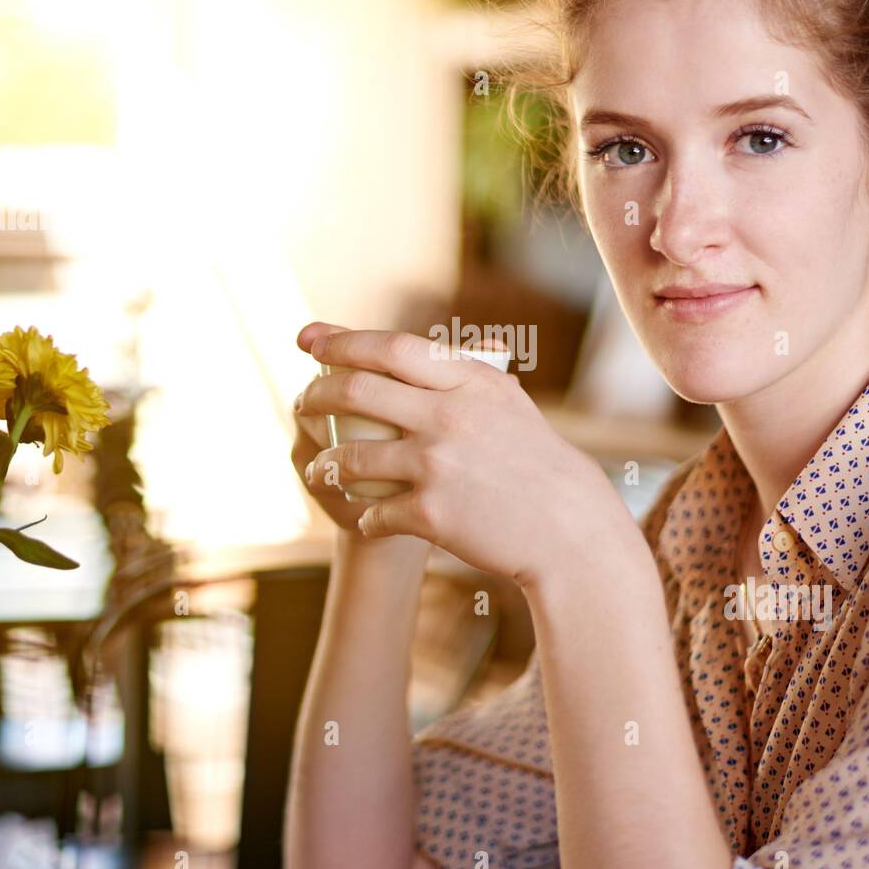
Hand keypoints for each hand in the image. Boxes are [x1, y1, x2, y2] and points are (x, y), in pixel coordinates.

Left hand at [293, 323, 625, 589]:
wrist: (568, 528)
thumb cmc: (536, 463)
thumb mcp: (507, 404)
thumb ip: (462, 374)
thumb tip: (412, 352)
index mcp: (469, 381)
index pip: (391, 347)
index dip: (342, 340)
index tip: (309, 339)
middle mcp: (449, 415)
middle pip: (356, 392)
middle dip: (314, 394)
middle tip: (300, 402)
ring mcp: (437, 463)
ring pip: (351, 457)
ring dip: (323, 464)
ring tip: (318, 468)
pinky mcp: (431, 511)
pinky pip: (374, 512)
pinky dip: (365, 516)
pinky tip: (366, 517)